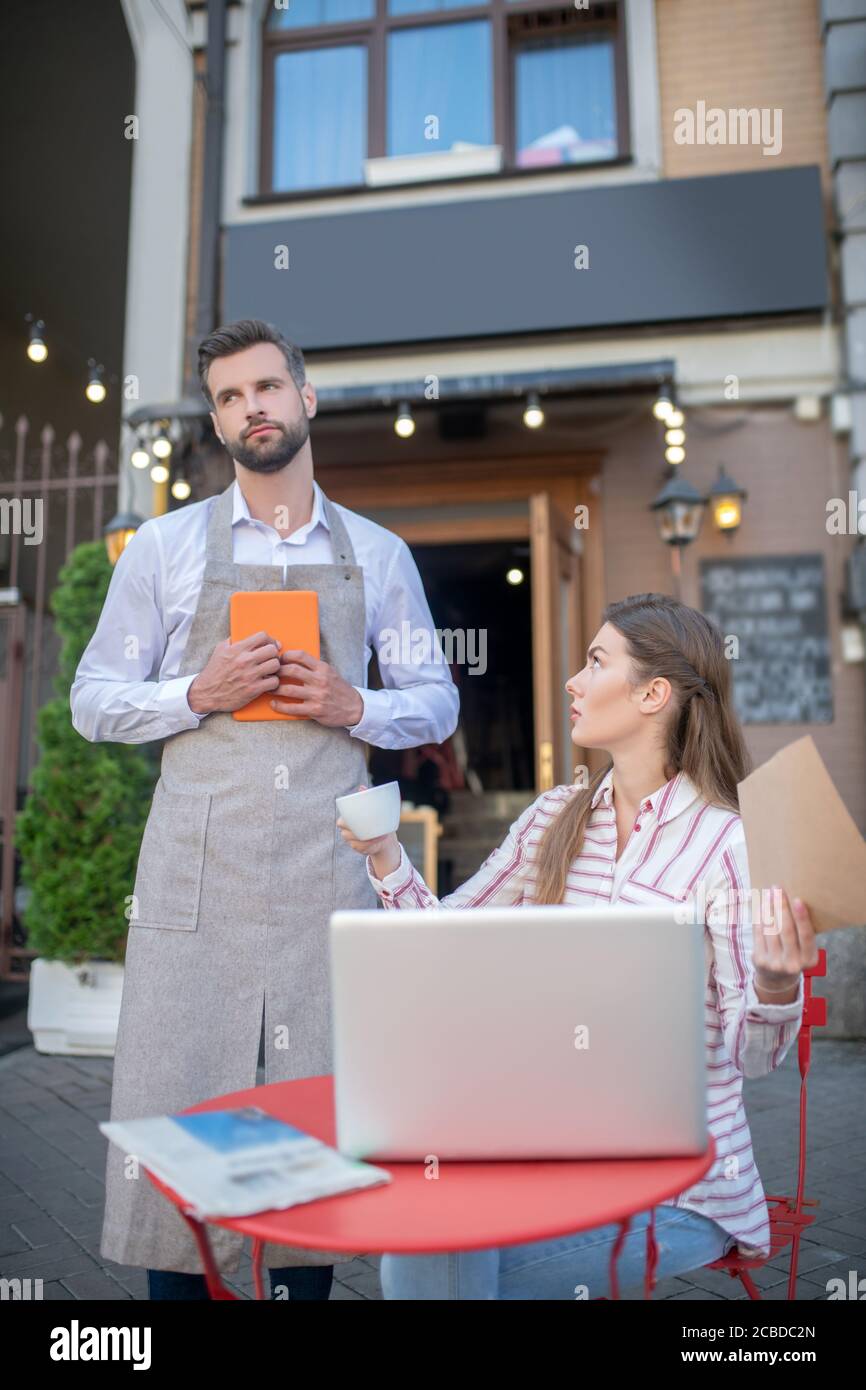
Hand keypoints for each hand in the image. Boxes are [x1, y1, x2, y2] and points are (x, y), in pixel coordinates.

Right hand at [188, 631, 281, 713]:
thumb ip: (233, 641)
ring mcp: (250, 675)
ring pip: (275, 665)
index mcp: (237, 649)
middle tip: (270, 659)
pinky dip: (273, 682)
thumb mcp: (220, 650)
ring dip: (274, 668)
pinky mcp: (253, 689)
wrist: (206, 693)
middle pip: (272, 650)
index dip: (270, 640)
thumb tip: (244, 635)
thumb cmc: (214, 672)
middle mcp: (244, 660)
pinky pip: (274, 682)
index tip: (270, 645)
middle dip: (273, 654)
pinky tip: (266, 682)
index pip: (262, 636)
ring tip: (269, 671)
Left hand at [271, 649, 363, 726]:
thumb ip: (313, 667)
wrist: (354, 707)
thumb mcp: (329, 672)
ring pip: (289, 689)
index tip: (278, 659)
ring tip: (268, 688)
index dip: (286, 655)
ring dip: (274, 688)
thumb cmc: (338, 689)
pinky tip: (274, 703)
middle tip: (269, 674)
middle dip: (276, 671)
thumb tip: (291, 661)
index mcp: (323, 668)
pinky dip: (279, 706)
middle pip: (292, 670)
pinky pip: (292, 708)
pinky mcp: (314, 710)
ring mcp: (317, 696)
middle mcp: (320, 680)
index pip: (300, 655)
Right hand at [336, 784, 400, 876]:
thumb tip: (361, 787)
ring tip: (380, 833)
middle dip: (357, 831)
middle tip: (371, 826)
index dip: (347, 822)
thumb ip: (365, 797)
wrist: (383, 835)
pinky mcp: (357, 847)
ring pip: (354, 840)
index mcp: (346, 819)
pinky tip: (378, 839)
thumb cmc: (375, 819)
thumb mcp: (372, 808)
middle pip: (346, 833)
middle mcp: (346, 831)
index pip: (341, 822)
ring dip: (367, 838)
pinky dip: (370, 843)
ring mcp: (351, 840)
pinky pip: (361, 847)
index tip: (359, 820)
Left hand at [752, 885, 818, 1003]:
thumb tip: (792, 902)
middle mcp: (793, 964)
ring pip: (770, 930)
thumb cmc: (794, 956)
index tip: (797, 900)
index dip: (801, 918)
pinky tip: (760, 907)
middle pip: (786, 930)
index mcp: (809, 960)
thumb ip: (802, 933)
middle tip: (777, 890)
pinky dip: (760, 918)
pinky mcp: (760, 961)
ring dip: (768, 909)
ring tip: (768, 894)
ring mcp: (775, 964)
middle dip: (781, 907)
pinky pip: (759, 934)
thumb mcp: (804, 950)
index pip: (806, 936)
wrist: (777, 979)